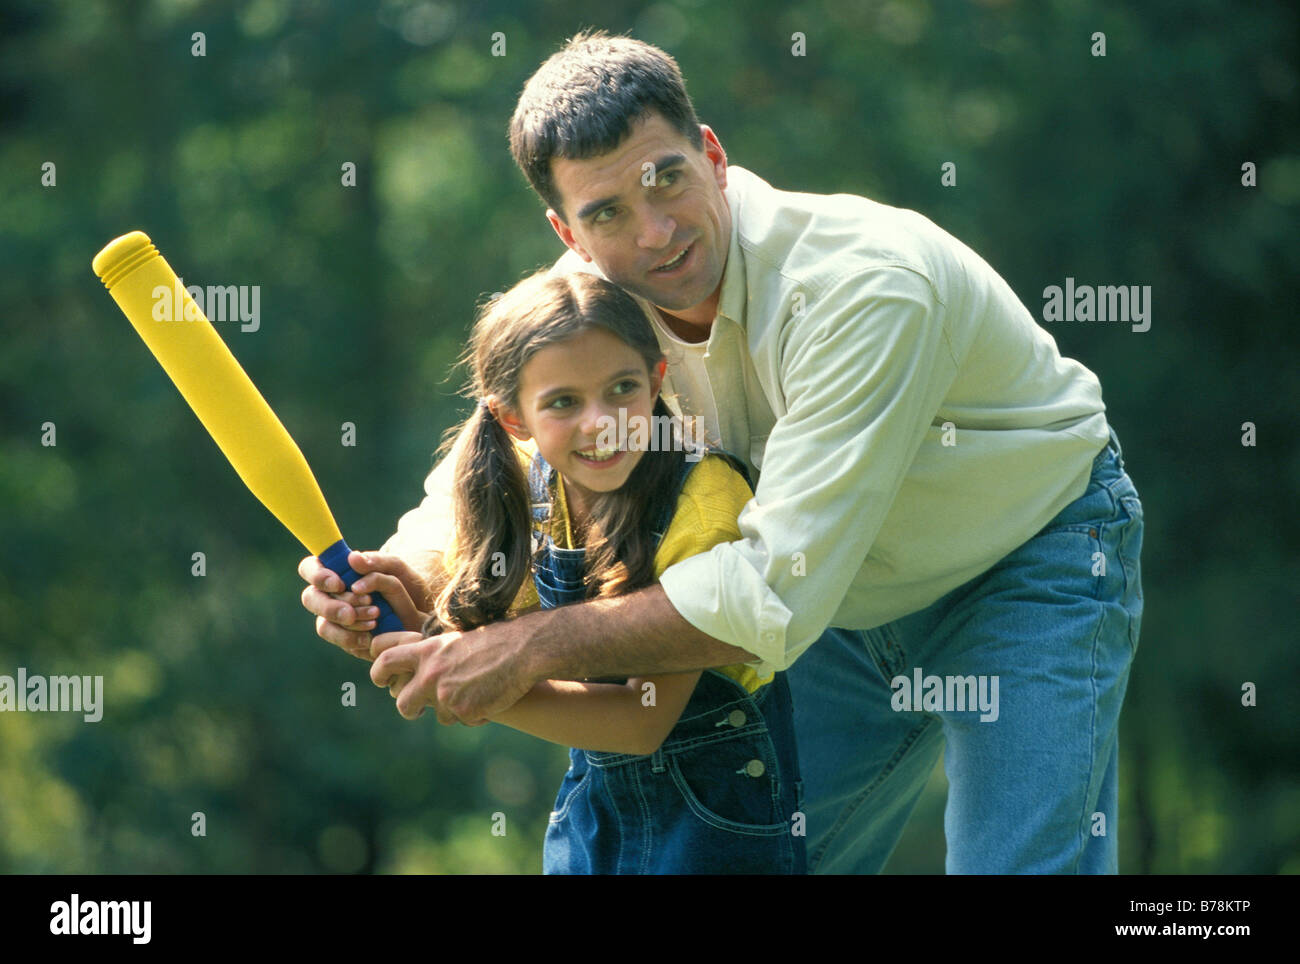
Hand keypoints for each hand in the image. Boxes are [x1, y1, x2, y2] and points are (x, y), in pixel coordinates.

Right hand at [300, 551, 432, 661]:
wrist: (422, 614)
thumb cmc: (406, 584)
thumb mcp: (397, 569)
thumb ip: (377, 562)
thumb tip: (353, 558)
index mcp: (337, 570)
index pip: (310, 568)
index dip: (318, 575)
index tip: (339, 584)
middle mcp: (330, 594)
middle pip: (310, 598)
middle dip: (329, 607)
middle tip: (351, 613)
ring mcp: (334, 617)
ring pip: (322, 623)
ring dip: (347, 622)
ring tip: (375, 617)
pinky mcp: (343, 636)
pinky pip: (337, 639)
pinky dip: (351, 638)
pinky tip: (370, 636)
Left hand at [370, 621, 535, 724]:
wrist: (521, 651)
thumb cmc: (491, 640)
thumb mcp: (454, 640)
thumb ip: (431, 657)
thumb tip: (414, 674)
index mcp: (426, 651)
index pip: (384, 662)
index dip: (378, 673)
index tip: (380, 680)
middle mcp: (430, 673)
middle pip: (402, 703)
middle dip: (410, 708)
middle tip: (418, 708)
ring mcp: (445, 694)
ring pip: (437, 715)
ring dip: (451, 710)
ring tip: (472, 693)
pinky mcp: (463, 710)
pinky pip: (461, 720)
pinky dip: (472, 714)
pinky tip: (487, 698)